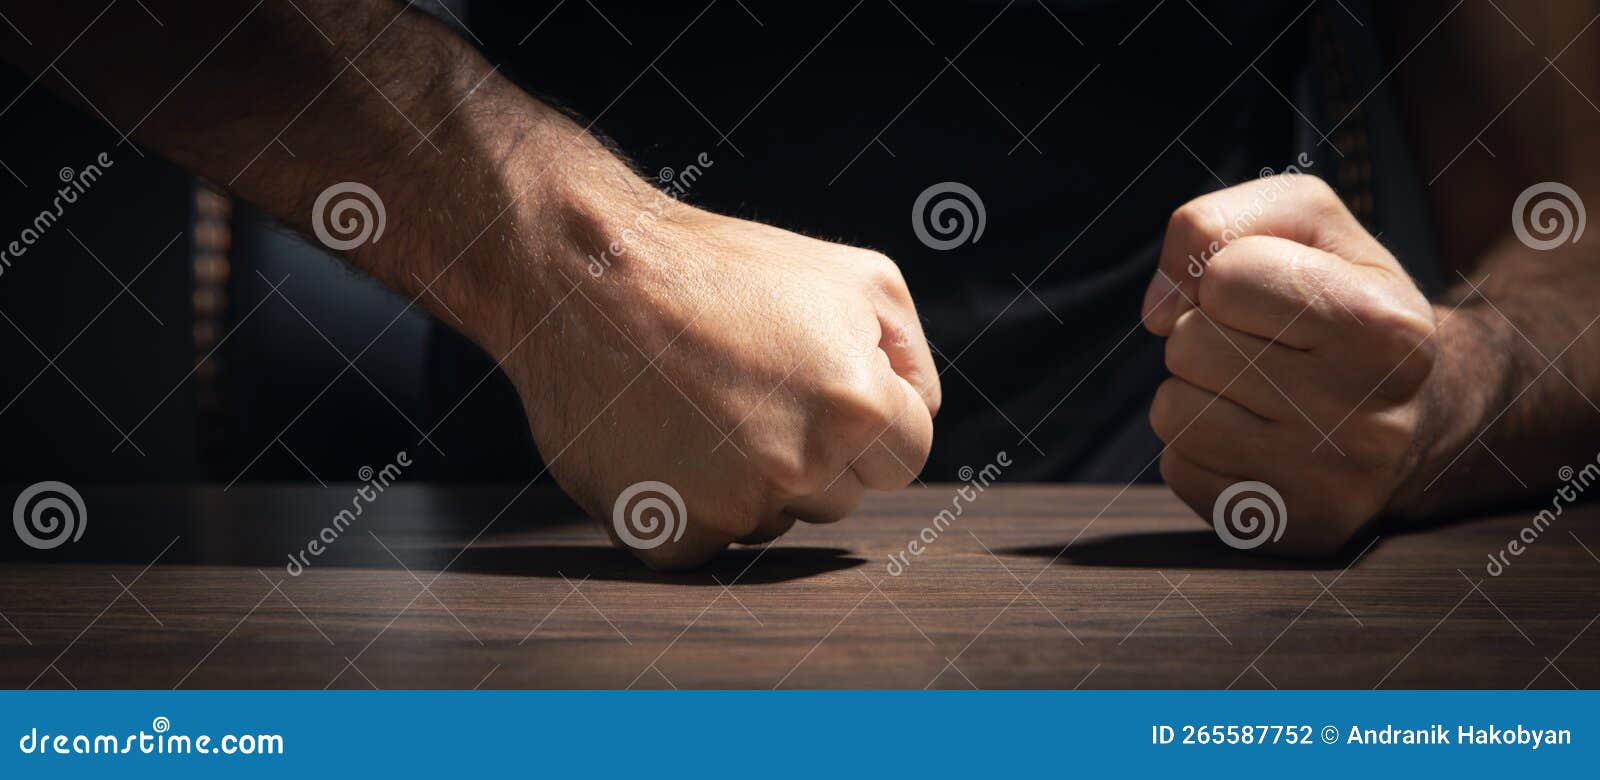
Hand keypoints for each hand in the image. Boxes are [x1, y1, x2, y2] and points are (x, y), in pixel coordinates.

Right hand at [496, 178, 939, 568]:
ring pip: (774, 521)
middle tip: (750, 386)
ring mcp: (729, 506)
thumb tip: (916, 417)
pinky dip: (689, 506)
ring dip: (752, 481)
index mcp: (857, 406)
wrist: (587, 274)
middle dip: (814, 451)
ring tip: (702, 405)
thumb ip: (910, 358)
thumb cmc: (724, 267)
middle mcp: (799, 467)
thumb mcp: (858, 278)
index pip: (905, 459)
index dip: (867, 418)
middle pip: (841, 497)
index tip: (816, 383)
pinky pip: (707, 544)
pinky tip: (666, 441)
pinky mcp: (665, 531)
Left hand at [1142, 175, 1439, 554]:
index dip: (1224, 273)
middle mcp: (1369, 416)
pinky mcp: (1292, 530)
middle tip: (1266, 346)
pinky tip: (1257, 437)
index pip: (1224, 274)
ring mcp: (1331, 484)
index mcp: (1384, 327)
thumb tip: (1156, 313)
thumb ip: (1217, 223)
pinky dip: (1199, 446)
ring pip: (1173, 412)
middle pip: (1189, 345)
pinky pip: (1178, 470)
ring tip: (1258, 390)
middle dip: (1207, 332)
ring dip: (1195, 389)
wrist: (1420, 409)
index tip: (1267, 291)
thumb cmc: (1347, 297)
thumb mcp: (1309, 221)